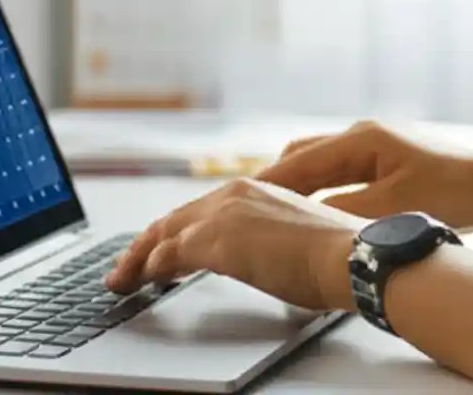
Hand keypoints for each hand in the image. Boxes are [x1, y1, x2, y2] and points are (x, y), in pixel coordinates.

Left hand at [105, 178, 366, 310]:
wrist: (351, 256)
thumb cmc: (335, 255)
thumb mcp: (291, 241)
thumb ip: (265, 243)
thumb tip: (255, 260)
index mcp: (253, 189)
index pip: (198, 211)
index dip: (173, 232)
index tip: (158, 249)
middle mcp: (233, 194)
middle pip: (173, 220)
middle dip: (146, 244)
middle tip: (127, 266)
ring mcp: (222, 215)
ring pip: (162, 235)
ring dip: (138, 258)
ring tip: (121, 279)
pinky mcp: (216, 240)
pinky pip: (167, 255)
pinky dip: (147, 269)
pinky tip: (138, 282)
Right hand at [259, 120, 472, 228]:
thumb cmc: (452, 193)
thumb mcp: (392, 208)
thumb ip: (343, 211)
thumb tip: (304, 218)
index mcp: (361, 140)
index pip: (299, 162)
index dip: (267, 183)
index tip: (238, 199)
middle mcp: (364, 135)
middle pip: (304, 156)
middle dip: (277, 182)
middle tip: (250, 207)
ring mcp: (377, 145)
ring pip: (322, 162)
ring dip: (300, 185)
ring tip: (277, 211)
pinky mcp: (389, 159)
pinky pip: (342, 171)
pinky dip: (324, 187)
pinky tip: (319, 210)